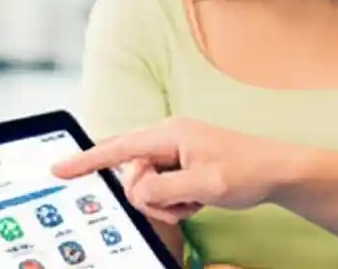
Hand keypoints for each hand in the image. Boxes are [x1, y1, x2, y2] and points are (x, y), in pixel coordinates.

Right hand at [53, 118, 298, 223]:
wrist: (277, 172)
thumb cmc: (247, 171)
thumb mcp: (204, 186)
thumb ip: (163, 189)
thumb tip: (138, 191)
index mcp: (169, 133)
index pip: (117, 147)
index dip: (86, 159)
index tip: (59, 168)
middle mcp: (168, 138)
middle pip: (133, 173)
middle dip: (151, 196)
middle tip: (183, 203)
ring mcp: (175, 152)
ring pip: (148, 186)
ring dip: (167, 201)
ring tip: (196, 200)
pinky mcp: (182, 165)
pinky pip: (162, 189)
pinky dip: (177, 201)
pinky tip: (198, 199)